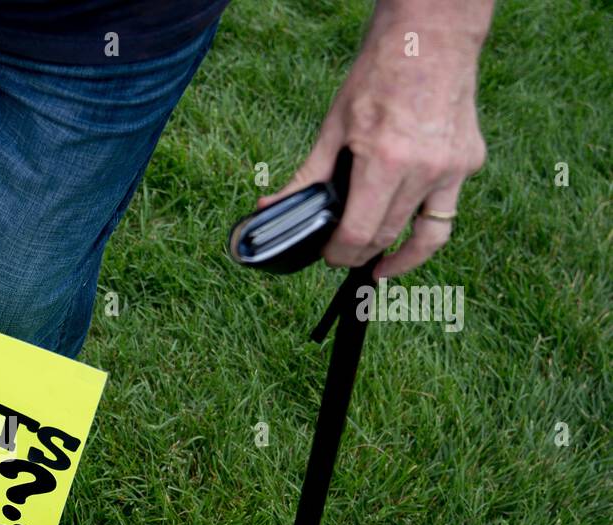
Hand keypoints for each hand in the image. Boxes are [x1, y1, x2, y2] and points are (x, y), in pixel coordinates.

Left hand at [259, 2, 490, 276]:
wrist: (431, 40)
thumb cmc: (379, 77)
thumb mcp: (333, 128)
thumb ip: (307, 176)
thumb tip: (272, 206)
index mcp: (386, 161)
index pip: (359, 232)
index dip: (339, 252)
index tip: (328, 255)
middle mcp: (425, 170)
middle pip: (388, 236)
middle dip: (361, 254)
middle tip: (343, 256)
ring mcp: (453, 168)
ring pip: (427, 235)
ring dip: (400, 255)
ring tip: (380, 267)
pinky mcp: (470, 162)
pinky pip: (446, 209)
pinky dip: (425, 225)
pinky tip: (407, 231)